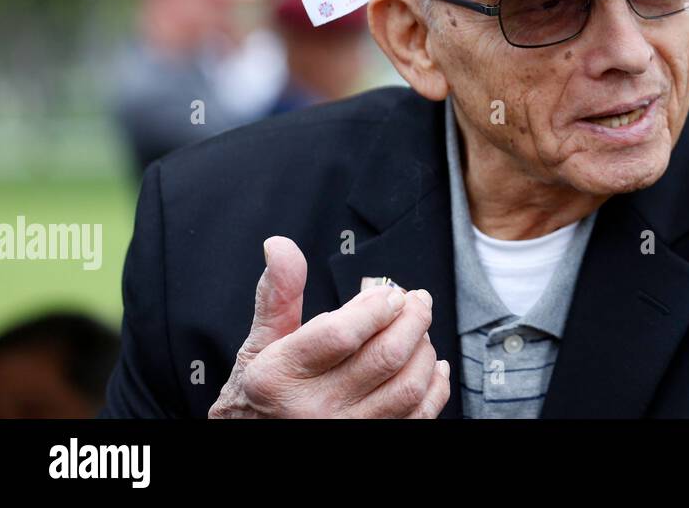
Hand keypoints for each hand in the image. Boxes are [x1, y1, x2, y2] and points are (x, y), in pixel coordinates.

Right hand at [208, 236, 451, 417]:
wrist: (253, 438)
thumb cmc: (262, 392)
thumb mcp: (259, 343)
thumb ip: (278, 294)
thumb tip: (280, 246)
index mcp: (280, 377)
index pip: (341, 335)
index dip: (376, 308)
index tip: (391, 294)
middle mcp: (313, 410)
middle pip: (384, 357)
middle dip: (413, 319)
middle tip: (417, 302)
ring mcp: (344, 431)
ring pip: (407, 387)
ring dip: (424, 351)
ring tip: (419, 332)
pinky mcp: (370, 442)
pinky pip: (418, 417)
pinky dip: (435, 388)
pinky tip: (430, 366)